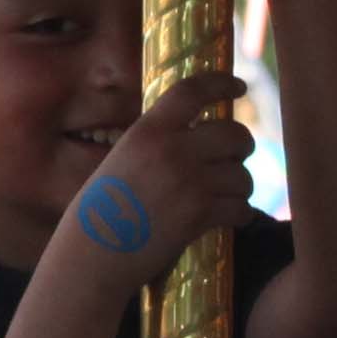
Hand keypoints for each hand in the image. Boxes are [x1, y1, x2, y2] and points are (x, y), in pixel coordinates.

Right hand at [73, 69, 254, 280]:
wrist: (94, 253)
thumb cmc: (101, 210)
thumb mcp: (122, 159)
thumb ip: (156, 144)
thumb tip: (196, 136)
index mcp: (148, 131)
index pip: (192, 91)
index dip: (221, 83)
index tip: (239, 86)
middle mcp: (172, 150)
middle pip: (234, 134)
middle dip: (242, 146)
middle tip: (235, 157)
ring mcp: (190, 182)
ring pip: (243, 175)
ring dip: (240, 187)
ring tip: (225, 195)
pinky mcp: (201, 214)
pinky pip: (241, 207)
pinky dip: (239, 214)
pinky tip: (229, 218)